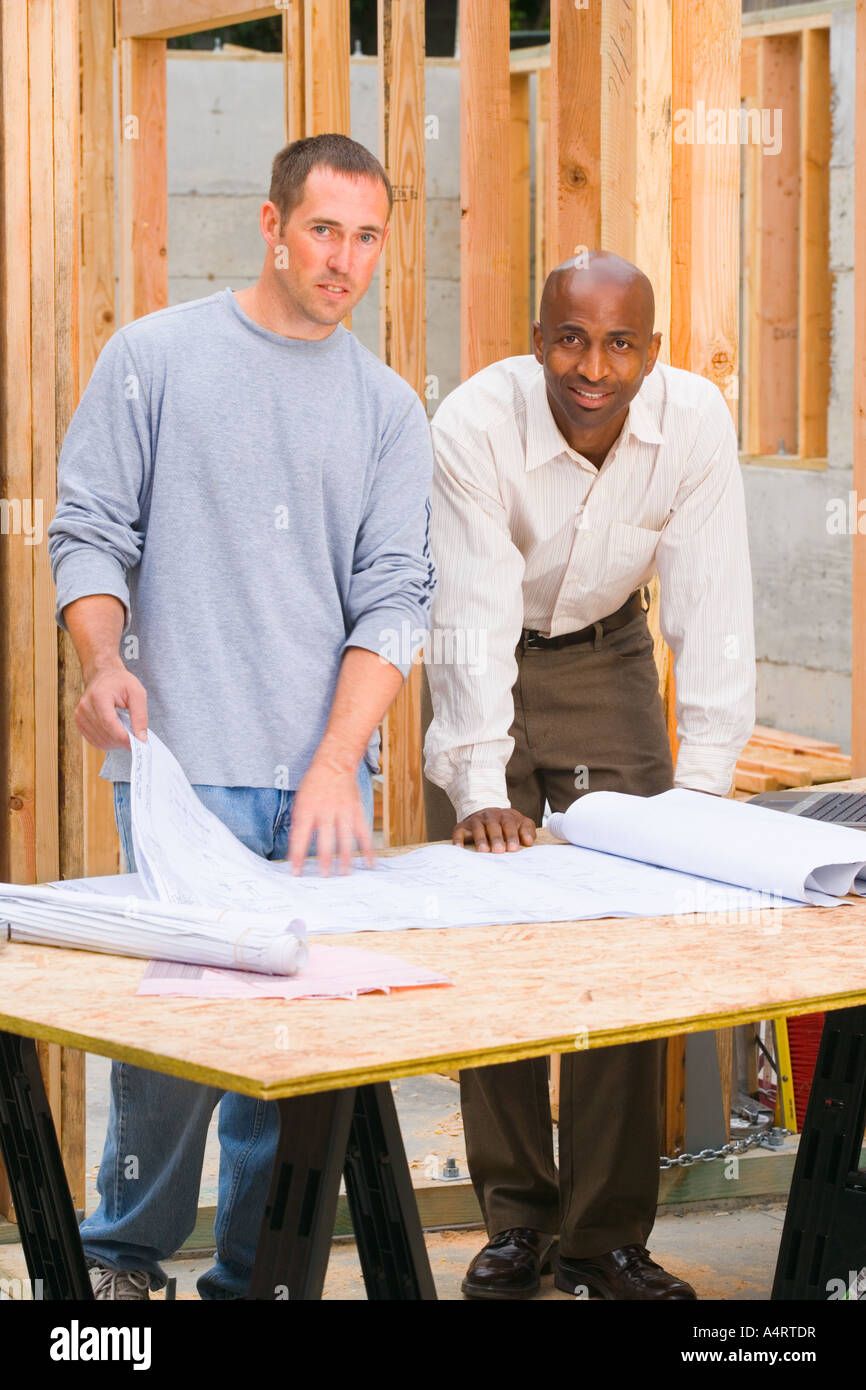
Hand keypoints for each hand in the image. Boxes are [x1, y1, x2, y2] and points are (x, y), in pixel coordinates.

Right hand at [75, 660, 147, 749]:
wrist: (104, 675)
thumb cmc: (120, 682)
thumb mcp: (137, 693)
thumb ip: (140, 716)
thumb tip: (141, 738)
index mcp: (99, 696)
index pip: (109, 724)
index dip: (124, 737)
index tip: (138, 742)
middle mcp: (85, 706)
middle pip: (105, 734)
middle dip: (122, 741)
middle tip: (135, 738)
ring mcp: (80, 715)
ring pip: (99, 741)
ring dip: (115, 743)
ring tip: (126, 733)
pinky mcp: (79, 722)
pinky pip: (94, 741)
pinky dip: (107, 742)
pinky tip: (116, 734)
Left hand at [288, 755, 373, 876]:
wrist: (334, 764)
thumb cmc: (313, 785)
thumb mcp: (300, 801)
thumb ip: (299, 823)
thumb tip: (296, 847)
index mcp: (307, 810)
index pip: (300, 837)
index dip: (298, 855)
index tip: (296, 872)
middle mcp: (326, 811)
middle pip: (325, 840)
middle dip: (324, 860)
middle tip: (323, 876)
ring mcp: (343, 811)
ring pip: (345, 838)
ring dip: (345, 858)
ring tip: (343, 873)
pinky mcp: (356, 811)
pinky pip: (363, 832)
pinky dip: (367, 848)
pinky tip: (369, 862)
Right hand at [452, 807, 535, 852]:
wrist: (487, 814)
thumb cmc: (507, 824)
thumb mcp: (521, 824)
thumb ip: (527, 831)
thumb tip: (529, 841)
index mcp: (505, 815)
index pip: (509, 824)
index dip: (511, 836)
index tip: (513, 848)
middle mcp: (489, 816)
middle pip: (493, 826)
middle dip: (496, 838)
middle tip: (499, 851)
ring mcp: (475, 820)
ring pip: (477, 828)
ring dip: (480, 839)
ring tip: (484, 851)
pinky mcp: (462, 826)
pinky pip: (459, 832)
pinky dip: (458, 840)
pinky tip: (459, 848)